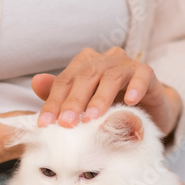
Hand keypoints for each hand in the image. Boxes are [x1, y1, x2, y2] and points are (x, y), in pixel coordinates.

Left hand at [32, 47, 182, 137]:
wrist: (149, 110)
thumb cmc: (112, 107)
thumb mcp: (85, 106)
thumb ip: (60, 96)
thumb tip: (35, 83)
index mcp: (85, 64)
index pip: (65, 81)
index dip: (53, 102)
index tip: (44, 124)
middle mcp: (104, 60)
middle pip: (85, 76)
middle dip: (74, 101)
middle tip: (65, 123)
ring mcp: (126, 64)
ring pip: (111, 76)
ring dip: (100, 98)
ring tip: (92, 117)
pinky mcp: (148, 73)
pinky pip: (142, 75)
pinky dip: (135, 87)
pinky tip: (130, 101)